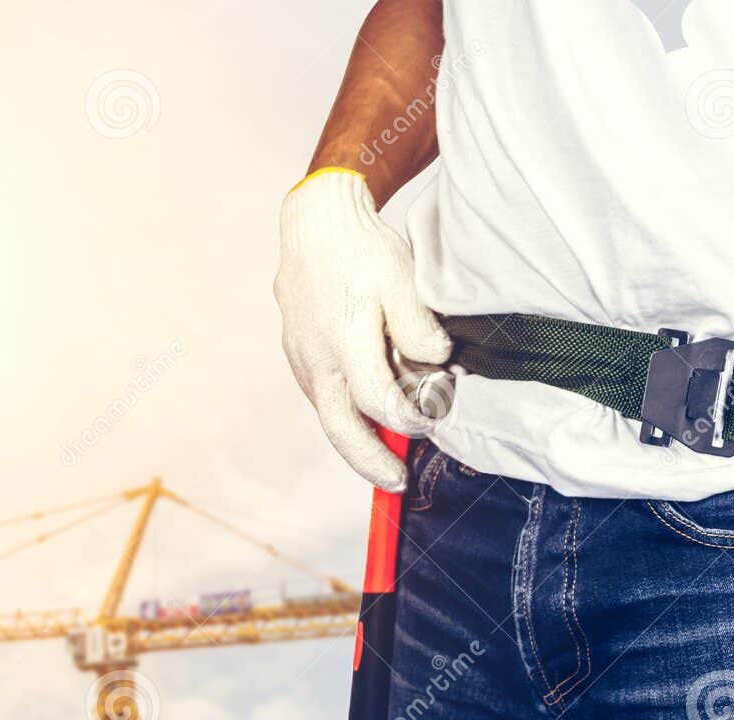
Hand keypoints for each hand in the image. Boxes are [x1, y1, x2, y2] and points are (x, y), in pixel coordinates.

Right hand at [274, 167, 451, 491]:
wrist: (315, 224)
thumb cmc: (363, 249)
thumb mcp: (403, 280)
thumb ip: (419, 327)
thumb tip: (435, 362)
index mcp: (345, 339)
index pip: (376, 401)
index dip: (406, 421)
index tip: (430, 423)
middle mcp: (317, 357)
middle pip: (340, 428)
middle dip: (370, 462)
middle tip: (398, 482)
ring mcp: (302, 359)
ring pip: (329, 416)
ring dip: (358, 442)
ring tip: (388, 459)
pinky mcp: (297, 356)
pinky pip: (323, 398)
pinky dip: (346, 416)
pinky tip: (367, 420)